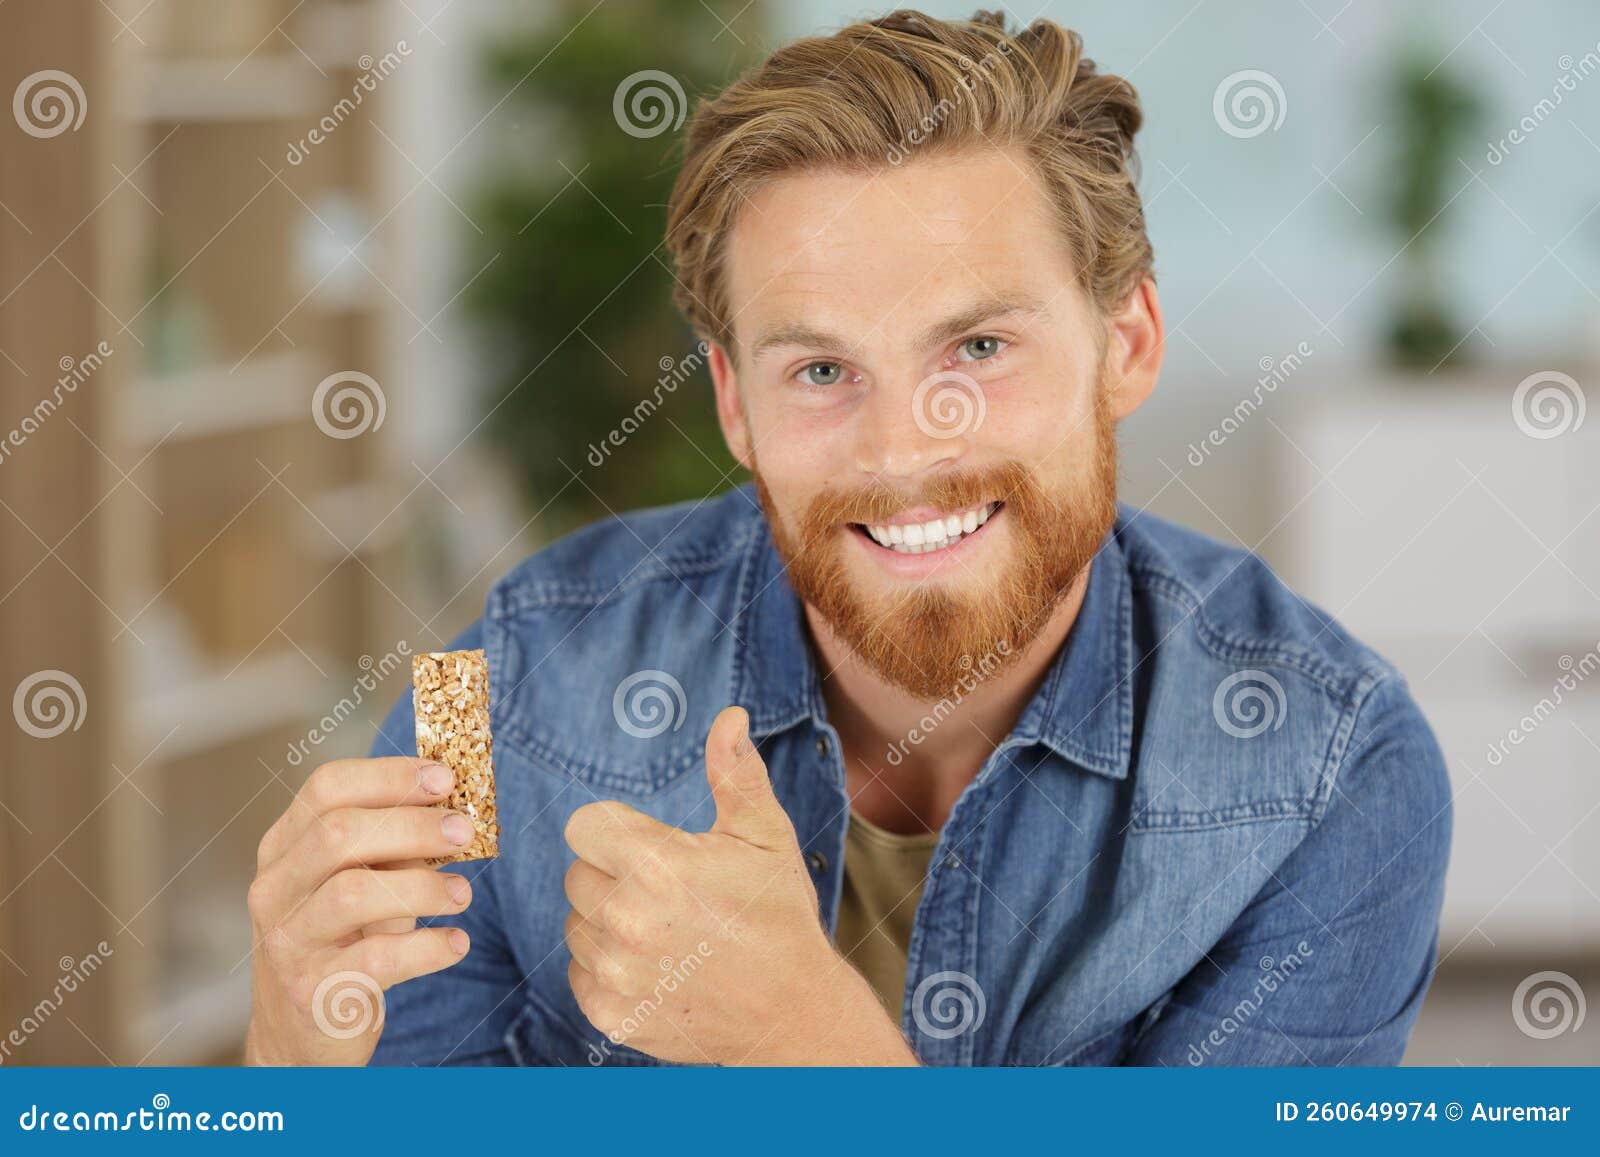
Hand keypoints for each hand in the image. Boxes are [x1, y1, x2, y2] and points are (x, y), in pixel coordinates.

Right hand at [245, 757, 476, 1064]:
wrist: (304, 1034)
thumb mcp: (363, 882)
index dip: (389, 775)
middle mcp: (275, 889)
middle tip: (465, 831)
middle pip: (338, 833)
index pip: (326, 788)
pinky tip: (457, 942)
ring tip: (463, 893)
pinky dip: (427, 948)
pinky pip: (377, 959)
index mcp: (284, 847)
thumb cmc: (344, 940)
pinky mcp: (312, 992)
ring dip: (423, 886)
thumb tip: (455, 809)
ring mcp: (288, 942)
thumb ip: (395, 846)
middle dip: (412, 825)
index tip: (444, 777)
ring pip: (353, 893)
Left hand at [562, 706, 916, 1065]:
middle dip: (613, 876)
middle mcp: (626, 919)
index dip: (614, 832)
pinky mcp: (611, 1015)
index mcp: (656, 864)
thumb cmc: (779, 915)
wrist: (794, 1013)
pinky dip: (608, 970)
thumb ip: (736, 773)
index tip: (649, 847)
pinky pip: (579, 974)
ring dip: (607, 923)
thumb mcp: (765, 836)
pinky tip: (655, 967)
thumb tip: (729, 717)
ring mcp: (616, 972)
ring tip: (666, 931)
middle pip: (576, 875)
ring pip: (576, 925)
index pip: (582, 826)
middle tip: (668, 893)